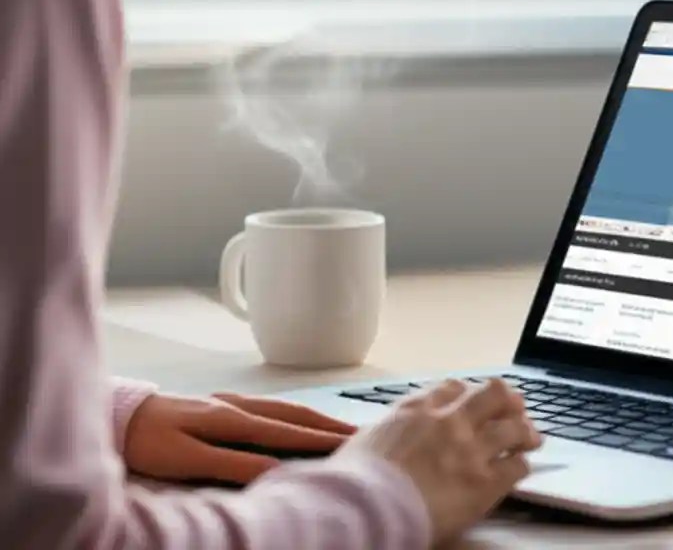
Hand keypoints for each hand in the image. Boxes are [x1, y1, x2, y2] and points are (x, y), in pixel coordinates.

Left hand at [123, 392, 355, 484]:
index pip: (288, 430)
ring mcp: (226, 401)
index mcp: (231, 418)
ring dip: (314, 417)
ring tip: (339, 427)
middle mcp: (235, 405)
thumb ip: (233, 464)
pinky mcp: (216, 405)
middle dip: (329, 424)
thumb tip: (278, 470)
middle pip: (294, 413)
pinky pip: (268, 408)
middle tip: (362, 432)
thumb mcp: (187, 458)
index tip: (354, 444)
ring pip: (283, 407)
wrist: (111, 416)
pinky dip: (293, 414)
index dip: (322, 439)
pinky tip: (296, 419)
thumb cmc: (145, 441)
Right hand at [341, 378, 541, 544]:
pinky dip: (521, 464)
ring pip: (514, 427)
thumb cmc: (354, 481)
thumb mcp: (366, 440)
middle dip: (507, 400)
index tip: (472, 402)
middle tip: (514, 410)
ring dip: (525, 432)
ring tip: (531, 438)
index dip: (469, 393)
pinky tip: (519, 468)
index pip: (454, 388)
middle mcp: (450, 422)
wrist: (366, 508)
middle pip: (493, 394)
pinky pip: (517, 465)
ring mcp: (471, 449)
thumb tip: (390, 435)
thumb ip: (390, 430)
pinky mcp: (485, 482)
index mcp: (418, 409)